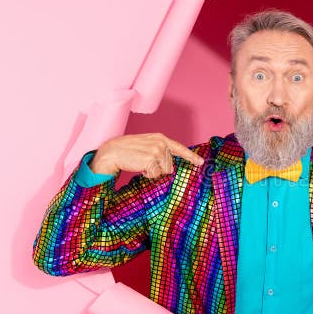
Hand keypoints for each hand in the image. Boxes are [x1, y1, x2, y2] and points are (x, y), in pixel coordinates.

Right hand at [90, 133, 204, 178]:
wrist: (112, 152)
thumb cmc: (128, 150)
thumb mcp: (146, 145)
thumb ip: (160, 150)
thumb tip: (170, 165)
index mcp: (160, 138)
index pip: (179, 148)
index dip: (190, 156)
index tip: (200, 162)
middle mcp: (161, 143)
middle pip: (170, 166)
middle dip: (159, 168)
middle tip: (144, 162)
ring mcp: (156, 151)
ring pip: (164, 171)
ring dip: (153, 171)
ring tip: (141, 163)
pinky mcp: (151, 160)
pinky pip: (155, 175)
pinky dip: (147, 174)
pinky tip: (139, 167)